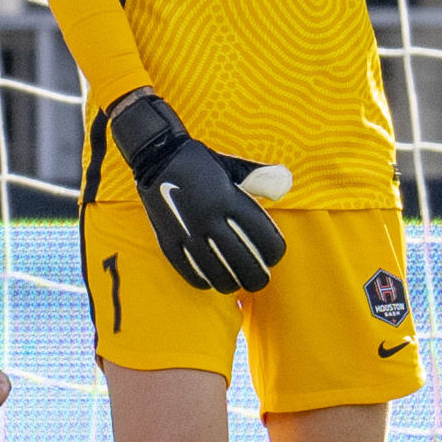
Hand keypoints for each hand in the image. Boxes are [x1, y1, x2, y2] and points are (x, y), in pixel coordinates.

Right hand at [108, 91, 287, 293]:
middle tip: (259, 280)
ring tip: (236, 284)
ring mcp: (188, 232)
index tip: (274, 256)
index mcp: (230, 200)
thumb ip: (260, 179)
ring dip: (232, 284)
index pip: (265, 239)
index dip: (275, 253)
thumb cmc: (200, 163)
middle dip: (257, 277)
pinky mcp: (169, 241)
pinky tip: (211, 281)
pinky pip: (190, 271)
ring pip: (218, 273)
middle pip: (245, 263)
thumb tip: (285, 185)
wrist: (156, 157)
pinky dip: (204, 281)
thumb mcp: (232, 167)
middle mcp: (210, 219)